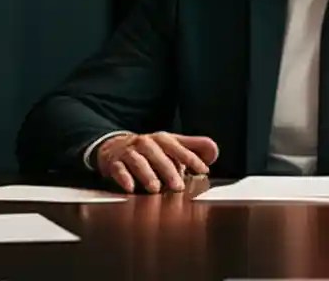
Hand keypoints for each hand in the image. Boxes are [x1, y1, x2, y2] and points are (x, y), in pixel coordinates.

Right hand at [95, 132, 218, 193]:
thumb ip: (193, 147)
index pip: (178, 147)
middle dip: (169, 170)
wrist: (114, 147)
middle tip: (178, 186)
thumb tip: (213, 153)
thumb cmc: (149, 149)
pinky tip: (130, 188)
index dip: (191, 158)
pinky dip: (124, 178)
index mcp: (162, 139)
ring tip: (155, 189)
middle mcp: (146, 143)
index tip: (203, 170)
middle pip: (158, 154)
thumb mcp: (171, 145)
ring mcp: (129, 152)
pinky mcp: (114, 162)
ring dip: (147, 174)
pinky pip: (118, 169)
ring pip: (138, 161)